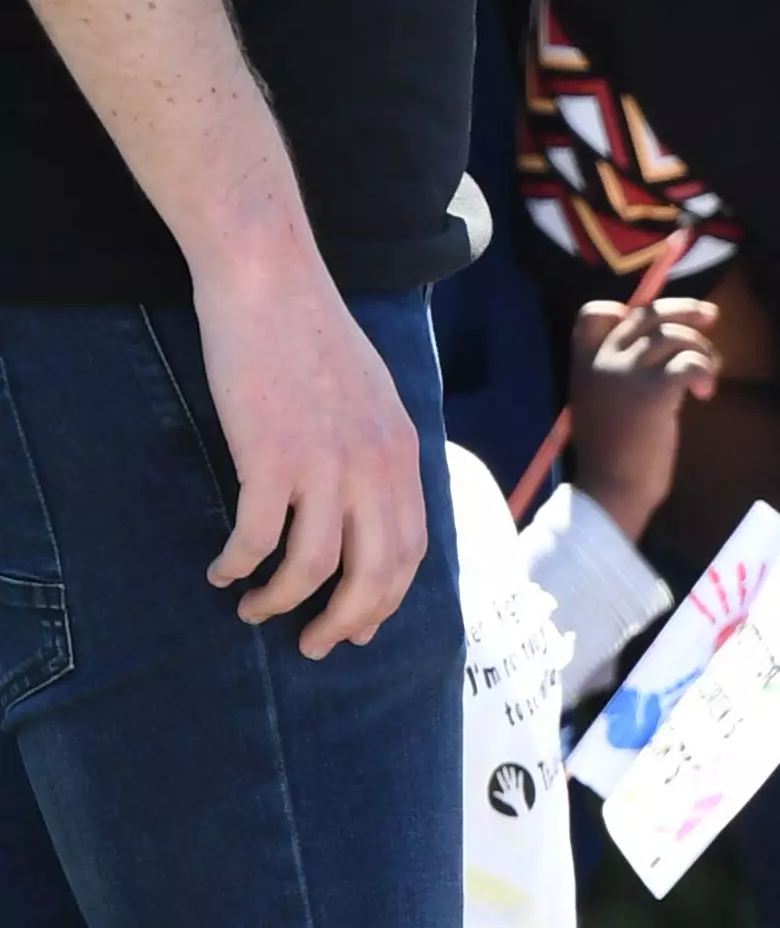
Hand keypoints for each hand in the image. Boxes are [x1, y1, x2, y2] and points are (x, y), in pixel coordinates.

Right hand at [189, 238, 428, 652]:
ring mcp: (325, 463)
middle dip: (345, 622)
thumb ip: (376, 452)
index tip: (359, 626)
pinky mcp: (271, 455)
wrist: (271, 280)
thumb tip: (368, 502)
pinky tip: (221, 571)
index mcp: (401, 454)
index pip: (410, 550)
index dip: (386, 599)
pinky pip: (258, 536)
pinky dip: (239, 565)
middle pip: (374, 574)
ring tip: (253, 611)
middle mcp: (374, 466)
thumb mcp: (372, 397)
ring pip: (314, 566)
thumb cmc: (310, 335)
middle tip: (315, 646)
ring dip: (282, 601)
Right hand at [565, 290, 718, 546]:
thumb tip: (665, 346)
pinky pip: (689, 363)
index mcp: (584, 363)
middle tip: (712, 318)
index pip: (595, 313)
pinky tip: (705, 393)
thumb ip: (620, 373)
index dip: (628, 309)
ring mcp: (626, 373)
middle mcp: (602, 361)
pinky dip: (705, 371)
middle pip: (648, 314)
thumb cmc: (613, 454)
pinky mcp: (653, 392)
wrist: (611, 490)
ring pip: (675, 336)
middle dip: (686, 311)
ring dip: (702, 349)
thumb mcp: (603, 403)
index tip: (657, 321)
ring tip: (710, 373)